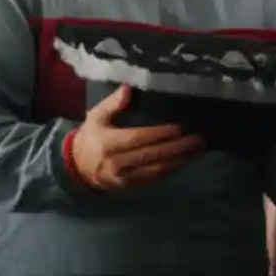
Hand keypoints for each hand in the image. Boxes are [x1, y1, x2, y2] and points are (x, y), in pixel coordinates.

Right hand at [69, 84, 204, 190]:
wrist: (78, 166)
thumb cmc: (92, 136)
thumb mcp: (96, 116)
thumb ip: (112, 103)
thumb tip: (127, 89)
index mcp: (108, 143)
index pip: (138, 138)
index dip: (159, 134)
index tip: (178, 128)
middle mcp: (116, 163)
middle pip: (151, 155)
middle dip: (177, 148)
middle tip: (197, 140)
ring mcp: (123, 178)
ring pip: (156, 170)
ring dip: (179, 161)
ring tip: (197, 150)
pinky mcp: (129, 187)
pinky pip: (153, 180)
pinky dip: (170, 171)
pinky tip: (184, 162)